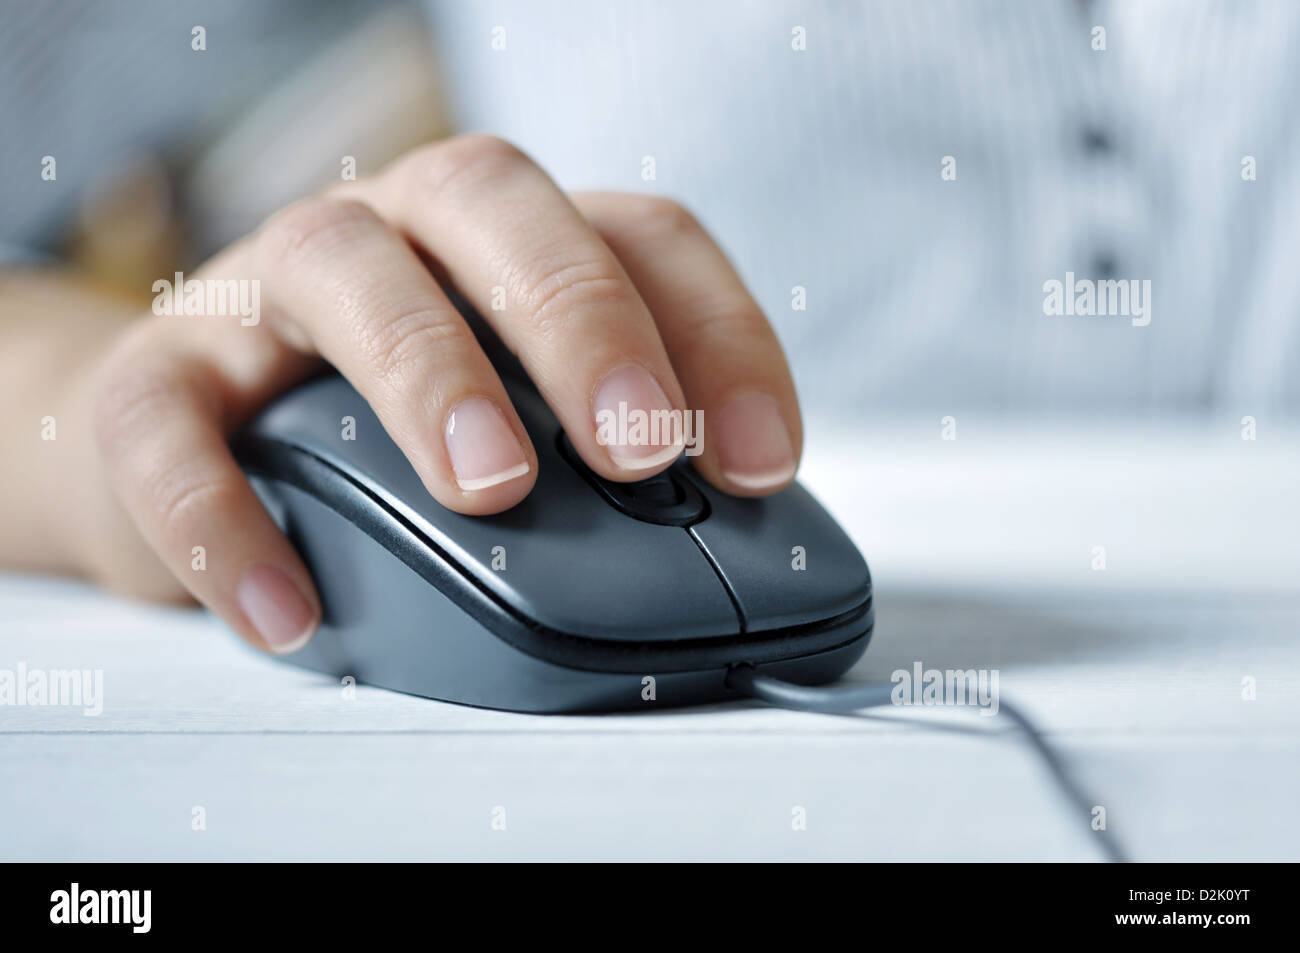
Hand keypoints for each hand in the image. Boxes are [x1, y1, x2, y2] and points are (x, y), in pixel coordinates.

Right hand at [82, 135, 802, 653]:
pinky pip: (170, 426)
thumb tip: (723, 557)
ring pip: (343, 269)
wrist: (196, 443)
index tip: (764, 463)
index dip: (718, 335)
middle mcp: (399, 230)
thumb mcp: (518, 430)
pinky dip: (225, 519)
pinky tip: (292, 613)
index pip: (640, 236)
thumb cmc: (391, 438)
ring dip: (429, 373)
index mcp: (511, 239)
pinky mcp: (157, 373)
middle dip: (580, 321)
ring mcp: (269, 286)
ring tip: (489, 491)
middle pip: (495, 204)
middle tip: (640, 450)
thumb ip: (603, 464)